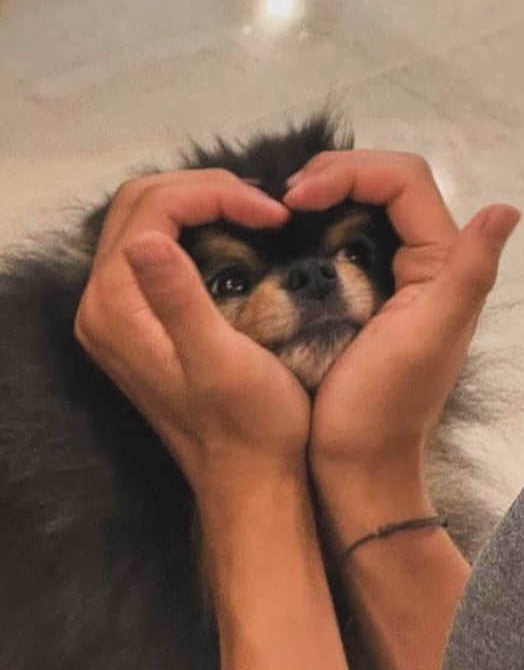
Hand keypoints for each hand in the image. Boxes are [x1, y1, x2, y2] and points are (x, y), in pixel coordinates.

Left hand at [74, 169, 308, 501]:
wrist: (249, 478)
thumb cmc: (250, 424)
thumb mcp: (220, 361)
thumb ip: (179, 299)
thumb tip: (147, 240)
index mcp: (119, 309)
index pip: (152, 208)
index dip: (216, 196)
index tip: (274, 214)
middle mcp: (104, 306)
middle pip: (140, 204)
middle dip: (206, 191)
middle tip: (267, 208)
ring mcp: (117, 314)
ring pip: (146, 220)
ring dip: (201, 204)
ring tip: (258, 217)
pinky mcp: (138, 322)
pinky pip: (154, 246)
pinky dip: (195, 228)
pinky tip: (237, 239)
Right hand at [280, 152, 519, 479]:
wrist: (355, 465)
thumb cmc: (383, 407)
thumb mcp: (428, 336)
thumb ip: (471, 272)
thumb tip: (506, 210)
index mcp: (445, 262)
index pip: (405, 180)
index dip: (351, 172)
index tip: (299, 197)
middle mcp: (429, 260)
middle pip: (386, 181)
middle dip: (335, 174)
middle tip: (283, 199)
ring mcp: (396, 273)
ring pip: (366, 202)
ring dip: (325, 192)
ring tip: (281, 209)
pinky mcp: (366, 290)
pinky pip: (346, 232)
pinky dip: (318, 218)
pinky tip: (287, 231)